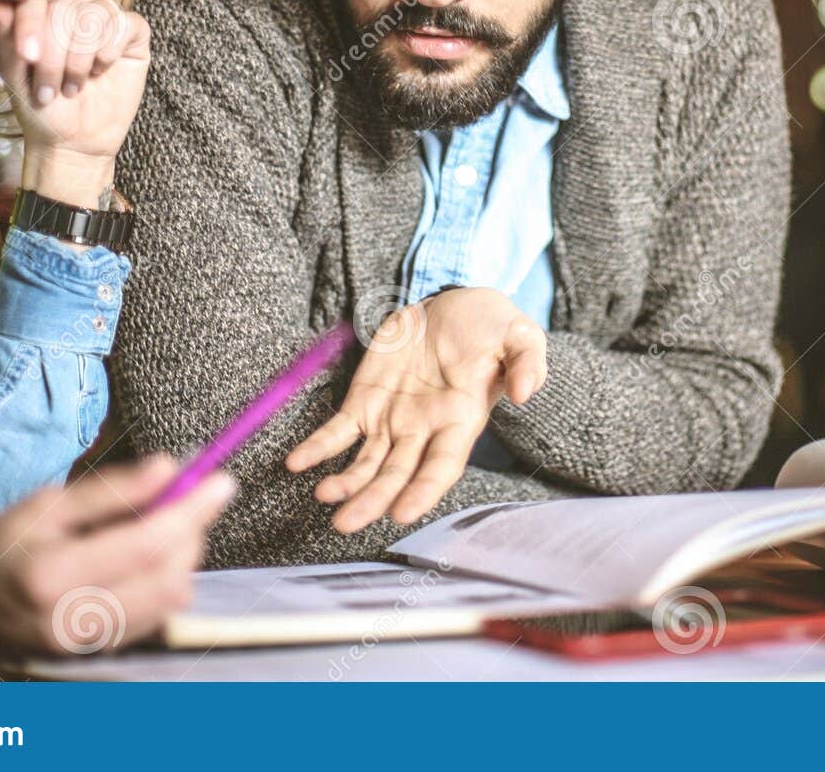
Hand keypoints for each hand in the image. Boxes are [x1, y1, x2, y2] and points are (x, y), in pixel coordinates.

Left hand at [0, 0, 150, 203]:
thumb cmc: (42, 108)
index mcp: (41, 13)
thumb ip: (7, 35)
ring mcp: (104, 21)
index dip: (31, 23)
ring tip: (74, 86)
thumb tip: (1, 2)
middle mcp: (73, 10)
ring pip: (96, 12)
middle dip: (57, 48)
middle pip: (67, 2)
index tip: (27, 58)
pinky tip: (101, 71)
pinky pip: (125, 23)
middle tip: (51, 88)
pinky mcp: (132, 36)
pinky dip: (110, 49)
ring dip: (82, 55)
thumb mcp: (13, 72)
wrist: (74, 141)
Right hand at [0, 457, 234, 672]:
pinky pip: (158, 615)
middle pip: (170, 576)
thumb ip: (111, 491)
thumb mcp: (47, 505)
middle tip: (188, 497)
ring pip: (171, 598)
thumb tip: (172, 467)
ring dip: (183, 556)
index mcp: (54, 577)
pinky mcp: (101, 651)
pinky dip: (167, 579)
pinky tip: (148, 556)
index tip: (223, 480)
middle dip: (191, 532)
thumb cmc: (0, 546)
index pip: (147, 544)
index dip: (192, 511)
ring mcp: (90, 643)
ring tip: (162, 524)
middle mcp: (75, 619)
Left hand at [286, 288, 545, 532]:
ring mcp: (391, 420)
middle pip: (397, 475)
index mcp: (461, 421)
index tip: (403, 512)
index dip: (422, 491)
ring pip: (365, 464)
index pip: (441, 466)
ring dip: (345, 484)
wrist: (454, 302)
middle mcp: (424, 430)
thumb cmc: (491, 324)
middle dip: (372, 500)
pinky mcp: (365, 402)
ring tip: (324, 497)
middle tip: (346, 523)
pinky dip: (317, 448)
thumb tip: (526, 392)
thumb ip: (527, 361)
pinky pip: (337, 431)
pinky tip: (297, 462)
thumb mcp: (520, 333)